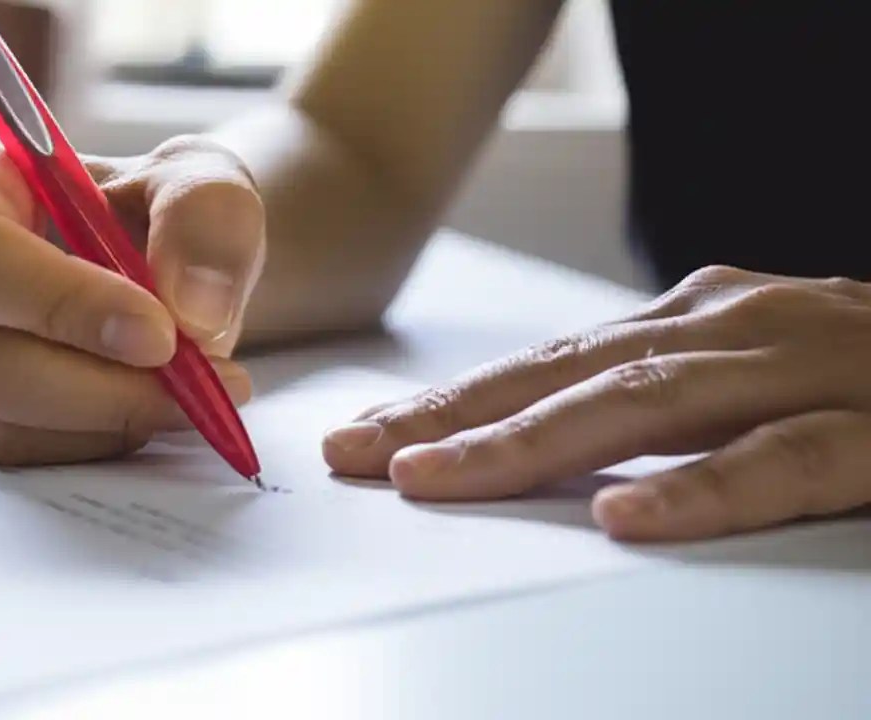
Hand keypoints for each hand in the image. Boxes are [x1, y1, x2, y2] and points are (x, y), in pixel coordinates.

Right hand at [0, 138, 265, 464]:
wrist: (175, 267)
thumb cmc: (166, 210)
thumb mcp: (204, 180)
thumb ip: (205, 219)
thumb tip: (192, 311)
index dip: (56, 301)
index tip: (159, 334)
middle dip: (101, 385)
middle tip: (201, 382)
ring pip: (2, 419)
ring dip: (114, 418)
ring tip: (197, 390)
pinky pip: (28, 451)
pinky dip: (105, 440)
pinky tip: (155, 403)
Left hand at [323, 266, 870, 541]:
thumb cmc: (864, 384)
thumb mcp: (743, 380)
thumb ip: (657, 406)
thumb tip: (545, 452)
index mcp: (698, 324)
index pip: (544, 365)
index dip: (450, 403)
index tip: (365, 438)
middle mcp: (738, 329)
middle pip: (568, 377)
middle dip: (454, 418)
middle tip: (358, 454)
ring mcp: (811, 369)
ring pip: (649, 407)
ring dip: (532, 444)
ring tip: (438, 478)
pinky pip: (786, 460)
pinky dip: (704, 488)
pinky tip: (627, 517)